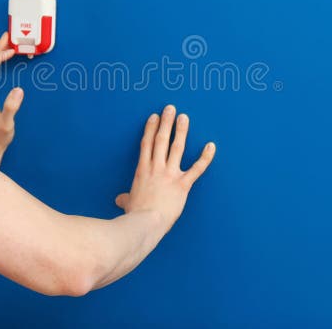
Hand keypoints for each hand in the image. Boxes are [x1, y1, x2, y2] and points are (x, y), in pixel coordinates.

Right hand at [115, 105, 215, 233]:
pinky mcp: (182, 184)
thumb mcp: (128, 203)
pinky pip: (197, 169)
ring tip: (184, 117)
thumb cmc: (135, 216)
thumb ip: (126, 198)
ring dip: (181, 131)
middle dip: (165, 123)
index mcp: (142, 171)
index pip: (146, 144)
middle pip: (161, 140)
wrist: (145, 223)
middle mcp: (156, 168)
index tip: (154, 117)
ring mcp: (169, 175)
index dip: (150, 129)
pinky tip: (211, 146)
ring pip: (177, 148)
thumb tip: (120, 200)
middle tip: (170, 108)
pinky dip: (205, 157)